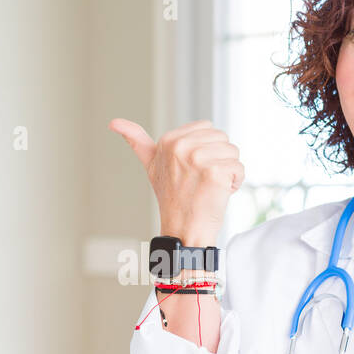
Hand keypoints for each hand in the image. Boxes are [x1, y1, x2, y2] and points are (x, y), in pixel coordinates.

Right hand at [109, 117, 244, 246]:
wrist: (183, 230)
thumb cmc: (172, 199)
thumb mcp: (151, 165)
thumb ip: (137, 141)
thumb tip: (114, 122)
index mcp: (169, 140)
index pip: (208, 128)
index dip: (207, 150)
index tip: (193, 170)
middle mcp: (181, 146)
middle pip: (223, 138)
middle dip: (219, 160)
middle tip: (202, 182)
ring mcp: (198, 159)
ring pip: (233, 152)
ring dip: (228, 172)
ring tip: (209, 188)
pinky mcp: (215, 172)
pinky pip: (239, 169)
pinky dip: (235, 184)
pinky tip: (219, 194)